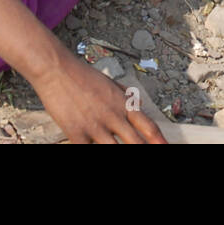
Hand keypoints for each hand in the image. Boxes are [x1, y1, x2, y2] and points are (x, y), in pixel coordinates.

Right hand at [32, 47, 166, 143]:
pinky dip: (92, 150)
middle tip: (151, 154)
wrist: (57, 70)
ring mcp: (95, 126)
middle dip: (144, 150)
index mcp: (123, 104)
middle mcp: (113, 116)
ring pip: (114, 150)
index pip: (148, 126)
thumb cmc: (83, 75)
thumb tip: (139, 107)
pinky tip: (92, 147)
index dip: (159, 141)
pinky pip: (87, 150)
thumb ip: (126, 97)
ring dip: (118, 152)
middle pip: (135, 143)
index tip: (166, 148)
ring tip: (118, 149)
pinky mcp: (76, 133)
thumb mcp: (111, 83)